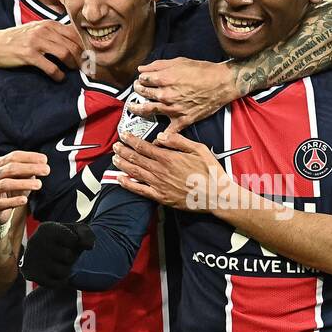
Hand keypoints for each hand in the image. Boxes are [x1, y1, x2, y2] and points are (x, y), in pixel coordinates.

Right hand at [0, 21, 83, 80]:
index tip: (88, 58)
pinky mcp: (29, 54)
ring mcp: (36, 42)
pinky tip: (59, 78)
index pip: (75, 34)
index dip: (85, 47)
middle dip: (82, 59)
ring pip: (65, 54)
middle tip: (84, 69)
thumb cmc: (18, 40)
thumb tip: (76, 42)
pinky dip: (59, 75)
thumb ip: (55, 33)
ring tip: (72, 72)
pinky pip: (51, 67)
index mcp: (49, 24)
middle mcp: (44, 30)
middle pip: (73, 45)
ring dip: (72, 66)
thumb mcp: (37, 30)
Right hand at [0, 150, 48, 224]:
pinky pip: (2, 203)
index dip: (29, 157)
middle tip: (46, 170)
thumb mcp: (19, 178)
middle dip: (30, 168)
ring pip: (6, 184)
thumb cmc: (9, 191)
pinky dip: (14, 201)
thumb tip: (41, 165)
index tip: (44, 160)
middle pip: (10, 168)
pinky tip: (24, 200)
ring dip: (24, 183)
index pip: (13, 157)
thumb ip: (27, 171)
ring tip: (38, 184)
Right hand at [20, 221, 95, 285]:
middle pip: (68, 257)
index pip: (74, 240)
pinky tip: (54, 274)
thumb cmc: (65, 242)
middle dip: (70, 258)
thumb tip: (88, 245)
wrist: (44, 255)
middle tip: (61, 255)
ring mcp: (31, 258)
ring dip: (66, 270)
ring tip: (58, 264)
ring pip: (63, 272)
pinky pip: (56, 284)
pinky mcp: (31, 274)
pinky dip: (60, 281)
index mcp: (46, 228)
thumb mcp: (77, 233)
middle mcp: (35, 241)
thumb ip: (87, 234)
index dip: (75, 243)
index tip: (67, 241)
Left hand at [111, 131, 229, 210]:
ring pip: (135, 172)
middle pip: (136, 158)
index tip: (124, 135)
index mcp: (169, 157)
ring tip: (115, 158)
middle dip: (123, 150)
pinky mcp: (160, 197)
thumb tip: (161, 136)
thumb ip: (178, 140)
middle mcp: (161, 170)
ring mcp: (159, 185)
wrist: (216, 196)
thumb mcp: (199, 149)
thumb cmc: (210, 172)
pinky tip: (120, 179)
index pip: (144, 146)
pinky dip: (128, 185)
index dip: (131, 140)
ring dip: (123, 164)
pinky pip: (140, 190)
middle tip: (116, 145)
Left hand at [130, 58, 236, 132]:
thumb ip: (158, 65)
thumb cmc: (203, 71)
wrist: (222, 83)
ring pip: (148, 111)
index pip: (142, 80)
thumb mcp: (179, 61)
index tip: (141, 80)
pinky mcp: (183, 120)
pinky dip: (161, 136)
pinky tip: (153, 137)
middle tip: (137, 90)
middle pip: (142, 94)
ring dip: (138, 109)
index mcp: (164, 79)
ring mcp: (173, 109)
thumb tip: (142, 69)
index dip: (140, 79)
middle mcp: (166, 95)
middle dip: (137, 91)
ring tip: (134, 108)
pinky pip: (169, 131)